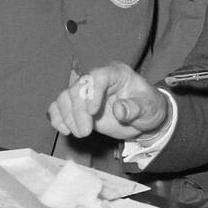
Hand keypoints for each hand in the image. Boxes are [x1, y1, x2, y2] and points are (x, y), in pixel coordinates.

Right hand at [48, 64, 169, 140]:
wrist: (143, 119)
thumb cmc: (149, 107)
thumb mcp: (149, 108)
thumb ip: (135, 108)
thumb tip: (119, 110)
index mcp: (116, 73)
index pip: (98, 76)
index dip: (92, 93)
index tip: (93, 113)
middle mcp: (98, 80)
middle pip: (78, 87)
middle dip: (77, 111)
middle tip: (85, 132)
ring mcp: (86, 93)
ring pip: (66, 97)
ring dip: (67, 116)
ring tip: (80, 133)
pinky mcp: (78, 107)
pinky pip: (60, 107)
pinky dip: (58, 118)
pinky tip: (65, 130)